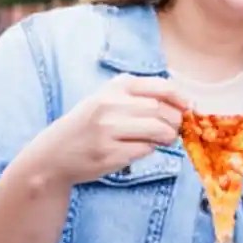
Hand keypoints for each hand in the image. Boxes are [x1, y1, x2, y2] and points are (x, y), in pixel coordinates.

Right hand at [29, 73, 188, 187]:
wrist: (53, 154)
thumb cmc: (90, 124)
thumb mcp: (109, 98)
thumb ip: (143, 95)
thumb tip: (187, 104)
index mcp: (115, 88)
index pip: (162, 87)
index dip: (181, 99)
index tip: (190, 108)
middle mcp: (110, 105)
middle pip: (163, 111)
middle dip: (175, 122)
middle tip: (173, 130)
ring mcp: (108, 130)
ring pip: (158, 130)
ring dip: (167, 137)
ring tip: (161, 139)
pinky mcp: (108, 153)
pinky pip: (145, 150)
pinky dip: (148, 150)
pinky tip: (136, 148)